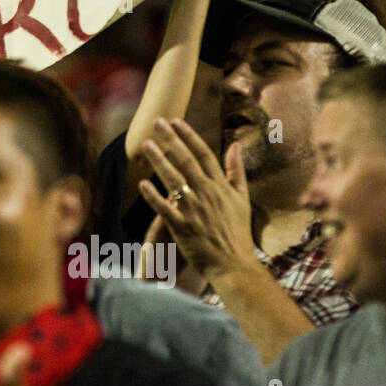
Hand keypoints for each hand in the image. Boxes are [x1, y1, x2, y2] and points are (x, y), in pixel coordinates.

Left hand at [136, 117, 255, 282]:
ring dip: (159, 161)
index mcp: (221, 186)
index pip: (204, 154)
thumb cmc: (237, 232)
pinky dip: (154, 196)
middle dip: (170, 139)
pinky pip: (166, 209)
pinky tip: (143, 183)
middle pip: (186, 161)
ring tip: (146, 145)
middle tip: (156, 122)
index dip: (189, 136)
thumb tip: (235, 145)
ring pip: (174, 180)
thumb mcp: (242, 199)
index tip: (175, 121)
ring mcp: (195, 210)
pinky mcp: (183, 227)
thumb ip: (236, 171)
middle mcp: (208, 194)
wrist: (234, 264)